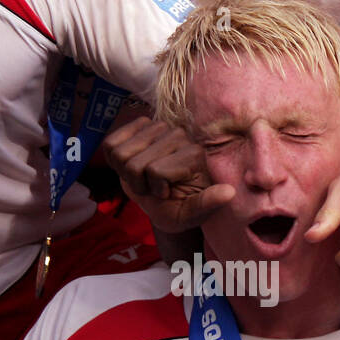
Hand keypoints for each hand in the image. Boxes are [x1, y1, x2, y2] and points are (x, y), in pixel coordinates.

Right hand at [103, 115, 234, 232]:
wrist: (164, 202)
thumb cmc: (179, 209)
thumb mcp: (193, 214)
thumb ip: (207, 204)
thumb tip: (228, 193)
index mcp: (194, 155)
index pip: (156, 171)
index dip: (155, 189)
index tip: (166, 194)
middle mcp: (179, 135)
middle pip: (136, 164)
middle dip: (139, 183)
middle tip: (153, 188)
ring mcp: (158, 127)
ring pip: (121, 154)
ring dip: (127, 173)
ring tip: (143, 177)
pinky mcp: (139, 125)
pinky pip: (111, 144)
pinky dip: (114, 160)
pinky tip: (131, 165)